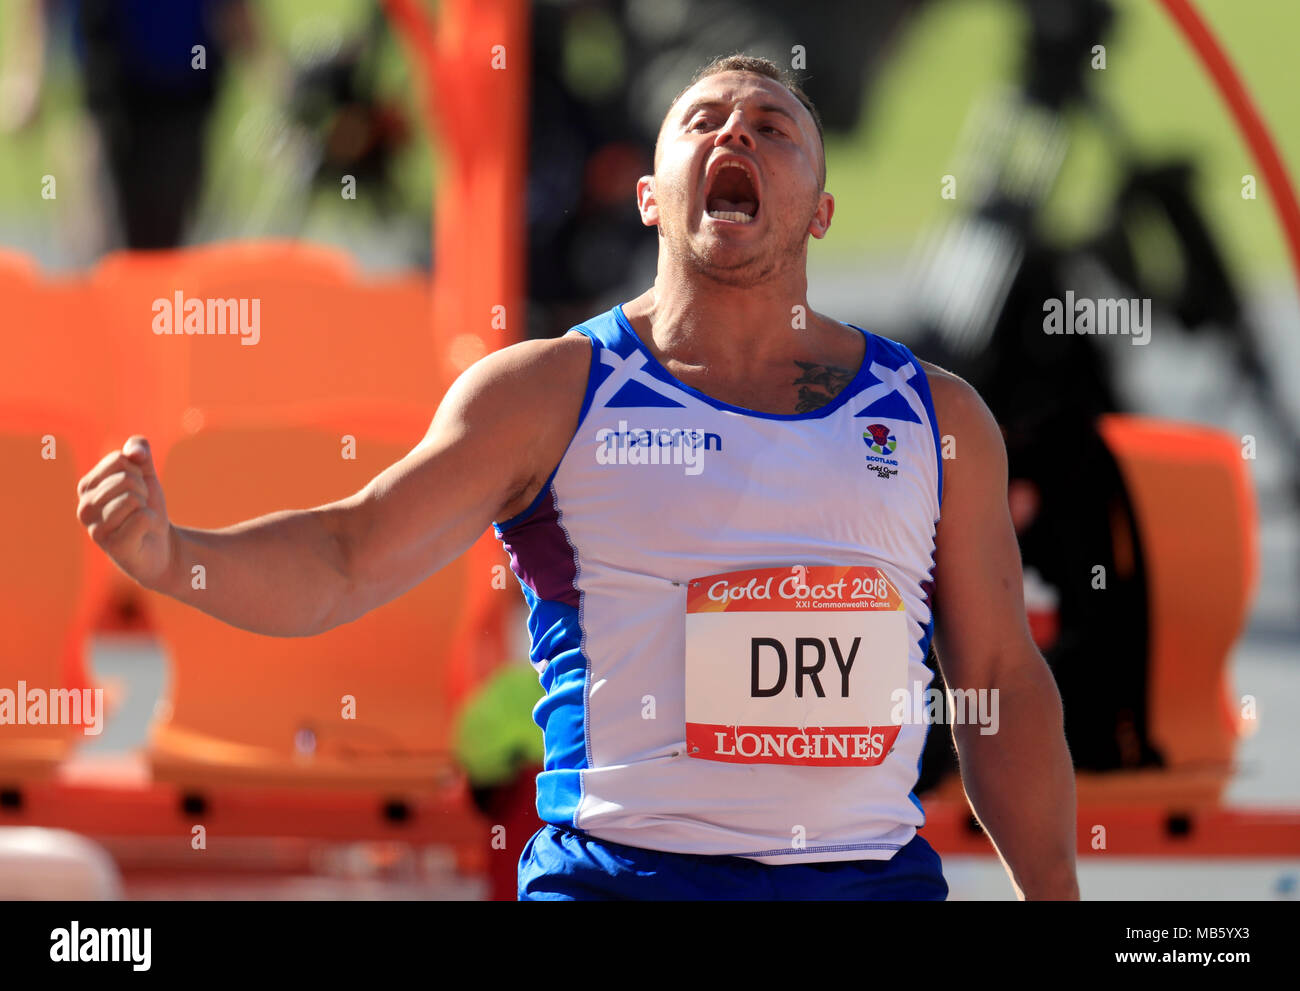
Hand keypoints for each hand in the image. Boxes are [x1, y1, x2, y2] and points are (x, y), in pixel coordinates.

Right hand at [76, 436, 173, 589]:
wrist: (161, 544)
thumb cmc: (147, 508)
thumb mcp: (146, 475)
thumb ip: (140, 453)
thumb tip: (134, 451)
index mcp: (87, 486)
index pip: (118, 459)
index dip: (138, 472)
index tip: (137, 489)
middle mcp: (85, 507)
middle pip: (126, 478)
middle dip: (143, 490)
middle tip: (140, 508)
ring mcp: (95, 528)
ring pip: (133, 498)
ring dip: (146, 507)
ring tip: (140, 520)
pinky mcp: (113, 545)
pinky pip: (142, 517)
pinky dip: (152, 522)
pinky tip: (144, 533)